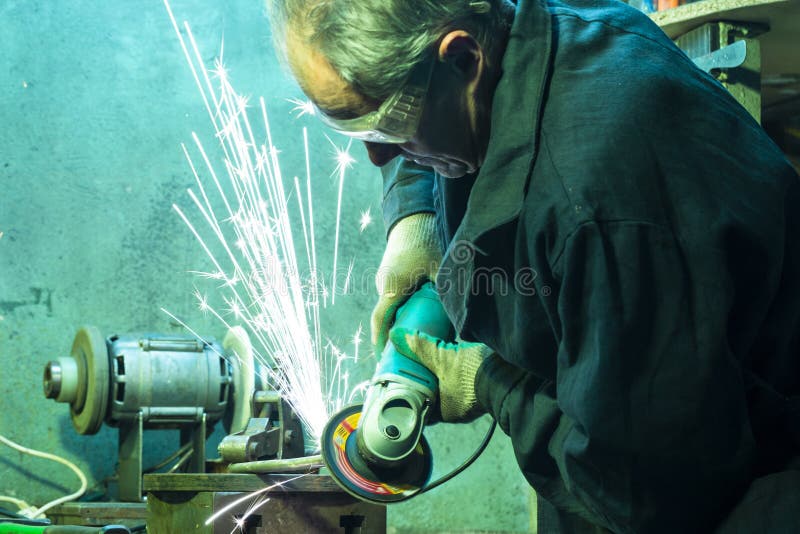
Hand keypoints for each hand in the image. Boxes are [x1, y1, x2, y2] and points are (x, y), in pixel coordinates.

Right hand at [371, 213, 441, 351]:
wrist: (413, 214)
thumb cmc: (426, 238)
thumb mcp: (440, 267)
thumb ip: (449, 291)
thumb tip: (465, 320)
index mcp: (392, 286)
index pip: (380, 321)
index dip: (382, 342)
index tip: (385, 360)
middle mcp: (384, 285)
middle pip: (388, 318)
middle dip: (397, 337)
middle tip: (412, 355)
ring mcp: (385, 280)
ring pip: (392, 308)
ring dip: (403, 322)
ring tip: (420, 338)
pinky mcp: (391, 275)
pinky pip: (395, 298)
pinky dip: (404, 309)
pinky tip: (421, 315)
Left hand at [389, 327, 492, 422]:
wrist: (510, 372)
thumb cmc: (472, 374)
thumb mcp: (441, 358)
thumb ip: (420, 347)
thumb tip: (395, 335)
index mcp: (446, 412)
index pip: (423, 409)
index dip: (414, 396)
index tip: (405, 383)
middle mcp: (460, 409)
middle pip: (437, 396)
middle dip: (429, 382)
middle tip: (416, 367)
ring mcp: (475, 399)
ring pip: (453, 388)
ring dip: (446, 376)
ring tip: (434, 359)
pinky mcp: (486, 386)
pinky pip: (467, 380)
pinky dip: (460, 370)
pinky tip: (456, 356)